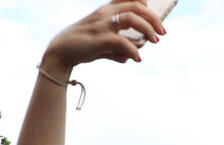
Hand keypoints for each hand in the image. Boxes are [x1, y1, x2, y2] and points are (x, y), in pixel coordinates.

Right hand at [42, 1, 165, 75]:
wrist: (60, 53)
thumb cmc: (81, 47)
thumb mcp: (101, 45)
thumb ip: (117, 49)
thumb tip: (131, 58)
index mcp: (105, 11)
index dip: (143, 3)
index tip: (153, 15)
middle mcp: (104, 13)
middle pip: (135, 6)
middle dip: (153, 18)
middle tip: (163, 32)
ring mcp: (102, 24)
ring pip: (131, 18)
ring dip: (147, 29)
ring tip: (155, 41)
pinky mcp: (99, 39)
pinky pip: (122, 42)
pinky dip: (133, 51)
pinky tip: (137, 60)